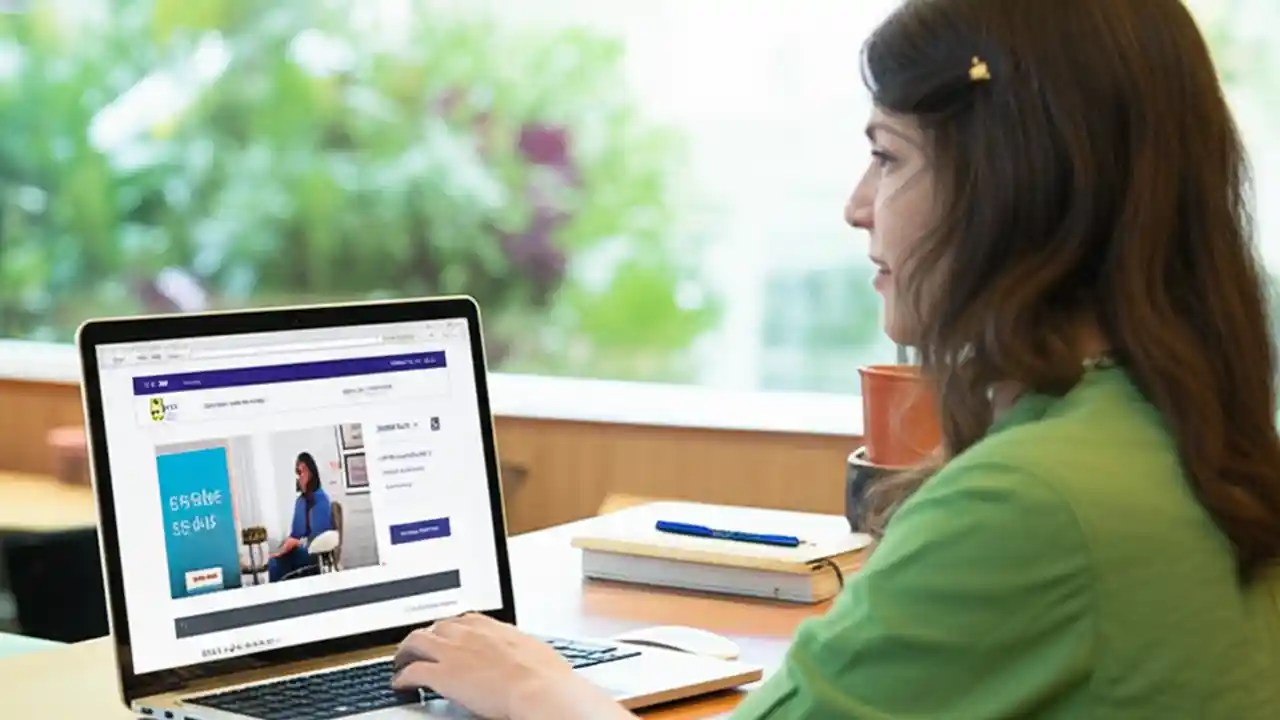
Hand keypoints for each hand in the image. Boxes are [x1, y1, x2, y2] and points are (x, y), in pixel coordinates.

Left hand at [391, 613, 633, 719]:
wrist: (537, 688)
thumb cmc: (544, 674)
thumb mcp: (532, 651)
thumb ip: (520, 650)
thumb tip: (528, 657)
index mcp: (491, 626)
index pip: (462, 619)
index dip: (451, 628)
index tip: (450, 634)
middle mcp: (468, 633)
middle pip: (435, 626)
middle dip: (426, 635)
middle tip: (421, 646)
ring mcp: (453, 652)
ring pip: (416, 642)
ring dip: (406, 651)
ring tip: (402, 660)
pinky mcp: (442, 675)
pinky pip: (412, 672)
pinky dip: (402, 677)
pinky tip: (400, 683)